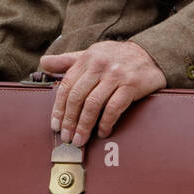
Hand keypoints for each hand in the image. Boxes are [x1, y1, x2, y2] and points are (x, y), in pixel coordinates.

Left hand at [40, 41, 166, 146]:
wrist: (151, 54)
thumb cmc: (117, 57)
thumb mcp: (92, 54)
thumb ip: (68, 60)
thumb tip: (43, 63)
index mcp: (87, 58)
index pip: (67, 86)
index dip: (59, 108)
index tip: (55, 125)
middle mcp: (99, 65)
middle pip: (77, 97)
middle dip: (70, 121)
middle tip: (67, 137)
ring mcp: (116, 75)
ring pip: (93, 104)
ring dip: (84, 125)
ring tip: (81, 140)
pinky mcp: (131, 85)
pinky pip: (114, 108)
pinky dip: (106, 123)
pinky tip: (102, 132)